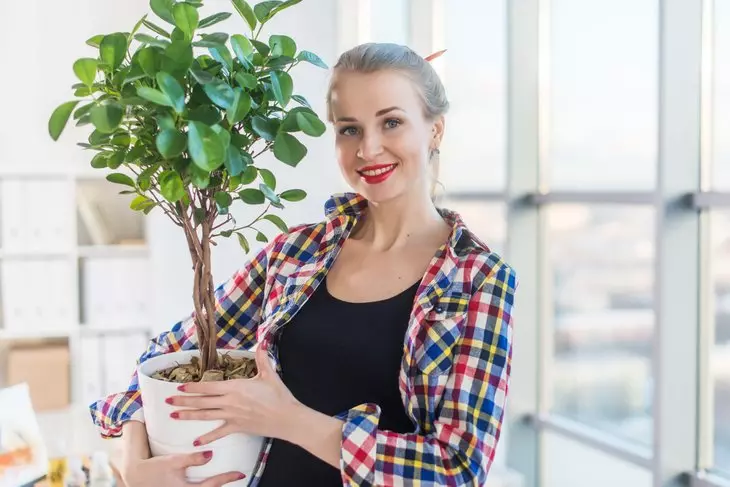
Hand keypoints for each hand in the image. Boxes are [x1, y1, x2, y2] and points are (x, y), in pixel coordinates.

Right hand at [121, 450, 245, 486]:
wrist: (137, 477)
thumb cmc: (155, 468)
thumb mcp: (174, 462)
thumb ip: (192, 459)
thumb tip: (210, 454)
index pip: (212, 485)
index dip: (226, 478)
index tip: (240, 473)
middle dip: (225, 486)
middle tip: (239, 477)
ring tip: (230, 480)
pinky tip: (214, 484)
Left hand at [167, 345, 301, 445]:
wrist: (286, 418)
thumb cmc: (278, 395)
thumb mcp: (269, 374)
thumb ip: (262, 359)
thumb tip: (262, 342)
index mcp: (235, 387)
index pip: (208, 387)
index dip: (192, 387)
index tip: (179, 386)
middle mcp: (229, 402)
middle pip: (201, 401)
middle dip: (183, 400)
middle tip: (168, 400)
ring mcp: (232, 416)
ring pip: (205, 415)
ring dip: (188, 415)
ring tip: (173, 415)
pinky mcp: (237, 427)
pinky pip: (219, 432)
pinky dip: (207, 437)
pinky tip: (196, 441)